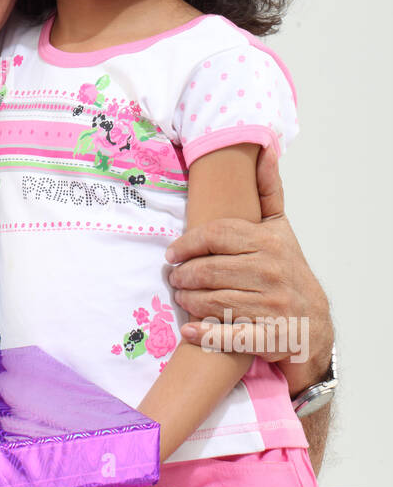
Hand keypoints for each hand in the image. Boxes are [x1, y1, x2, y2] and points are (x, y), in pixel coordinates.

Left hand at [165, 146, 333, 392]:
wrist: (314, 325)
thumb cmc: (288, 272)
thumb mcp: (281, 229)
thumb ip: (268, 191)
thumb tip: (264, 149)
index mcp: (269, 242)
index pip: (217, 235)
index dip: (188, 243)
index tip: (172, 252)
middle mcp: (271, 272)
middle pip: (209, 269)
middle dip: (184, 274)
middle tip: (174, 277)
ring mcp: (270, 306)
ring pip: (213, 300)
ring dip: (189, 300)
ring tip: (181, 297)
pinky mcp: (267, 337)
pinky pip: (227, 335)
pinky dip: (204, 334)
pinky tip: (190, 331)